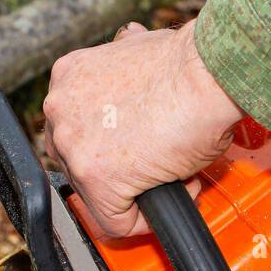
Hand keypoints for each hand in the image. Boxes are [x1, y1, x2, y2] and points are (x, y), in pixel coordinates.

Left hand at [42, 19, 243, 237]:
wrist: (209, 73)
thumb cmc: (187, 62)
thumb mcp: (138, 48)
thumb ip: (120, 71)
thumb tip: (129, 54)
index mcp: (69, 76)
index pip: (74, 127)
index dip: (108, 143)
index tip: (136, 145)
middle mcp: (61, 109)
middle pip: (77, 162)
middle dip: (120, 169)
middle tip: (156, 162)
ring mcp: (74, 146)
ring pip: (95, 194)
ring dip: (135, 192)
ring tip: (173, 173)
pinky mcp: (98, 180)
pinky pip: (116, 222)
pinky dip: (146, 220)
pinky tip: (175, 191)